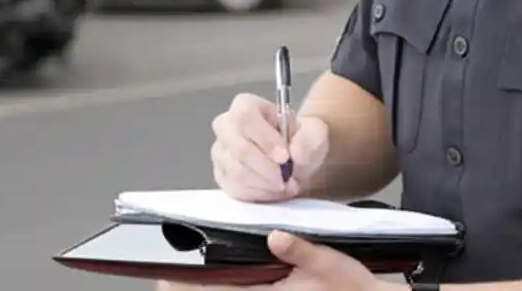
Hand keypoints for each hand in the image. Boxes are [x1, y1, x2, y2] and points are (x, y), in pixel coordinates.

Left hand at [152, 231, 395, 290]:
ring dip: (211, 287)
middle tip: (167, 278)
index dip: (190, 286)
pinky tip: (224, 276)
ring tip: (184, 278)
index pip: (221, 289)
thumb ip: (301, 251)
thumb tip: (276, 236)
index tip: (166, 278)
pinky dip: (230, 286)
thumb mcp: (331, 265)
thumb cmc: (355, 290)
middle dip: (193, 288)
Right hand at [211, 93, 329, 201]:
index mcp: (245, 105)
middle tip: (287, 178)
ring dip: (266, 184)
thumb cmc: (299, 139)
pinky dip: (259, 194)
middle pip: (239, 148)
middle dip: (267, 168)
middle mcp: (225, 125)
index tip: (285, 156)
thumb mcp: (315, 133)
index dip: (265, 139)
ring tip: (286, 185)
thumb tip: (296, 153)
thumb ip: (309, 138)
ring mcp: (220, 152)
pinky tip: (274, 190)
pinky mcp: (221, 175)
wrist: (294, 159)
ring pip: (237, 172)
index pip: (245, 118)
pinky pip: (236, 189)